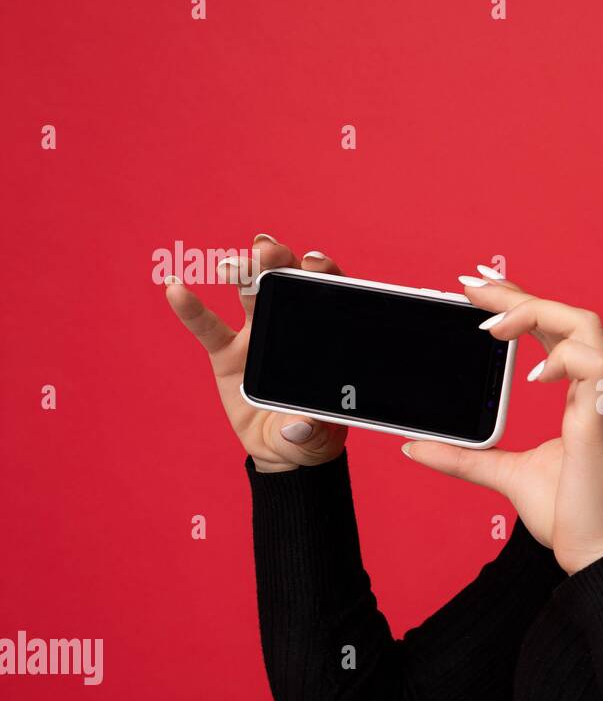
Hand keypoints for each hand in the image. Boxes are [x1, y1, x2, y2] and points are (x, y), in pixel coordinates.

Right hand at [163, 235, 348, 472]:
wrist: (282, 449)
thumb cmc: (312, 434)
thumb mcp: (318, 438)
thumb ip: (312, 431)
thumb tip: (301, 427)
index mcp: (323, 337)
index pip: (328, 295)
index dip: (323, 273)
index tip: (315, 263)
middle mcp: (292, 326)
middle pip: (286, 282)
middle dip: (278, 261)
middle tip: (267, 252)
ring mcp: (257, 335)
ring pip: (251, 293)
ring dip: (243, 272)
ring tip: (233, 267)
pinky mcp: (226, 353)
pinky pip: (206, 326)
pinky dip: (190, 308)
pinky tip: (175, 289)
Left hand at [401, 268, 602, 575]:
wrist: (602, 555)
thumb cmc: (572, 517)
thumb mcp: (505, 475)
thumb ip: (464, 456)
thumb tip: (415, 445)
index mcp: (585, 396)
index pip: (555, 331)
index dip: (520, 304)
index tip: (476, 292)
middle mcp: (601, 390)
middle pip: (569, 315)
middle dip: (519, 294)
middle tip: (470, 287)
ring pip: (585, 324)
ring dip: (536, 313)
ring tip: (492, 326)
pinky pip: (594, 362)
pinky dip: (562, 357)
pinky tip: (532, 373)